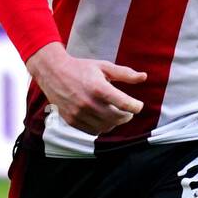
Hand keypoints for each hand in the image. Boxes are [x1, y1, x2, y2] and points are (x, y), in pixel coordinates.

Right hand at [26, 42, 145, 134]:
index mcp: (98, 88)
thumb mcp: (104, 67)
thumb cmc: (81, 68)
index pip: (124, 104)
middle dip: (127, 116)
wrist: (53, 72)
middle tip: (128, 112)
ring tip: (116, 115)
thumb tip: (144, 77)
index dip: (136, 106)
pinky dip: (102, 127)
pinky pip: (93, 131)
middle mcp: (88, 102)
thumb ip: (125, 74)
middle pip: (117, 118)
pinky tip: (103, 119)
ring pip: (106, 127)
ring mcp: (79, 113)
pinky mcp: (72, 120)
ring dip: (115, 123)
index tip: (138, 105)